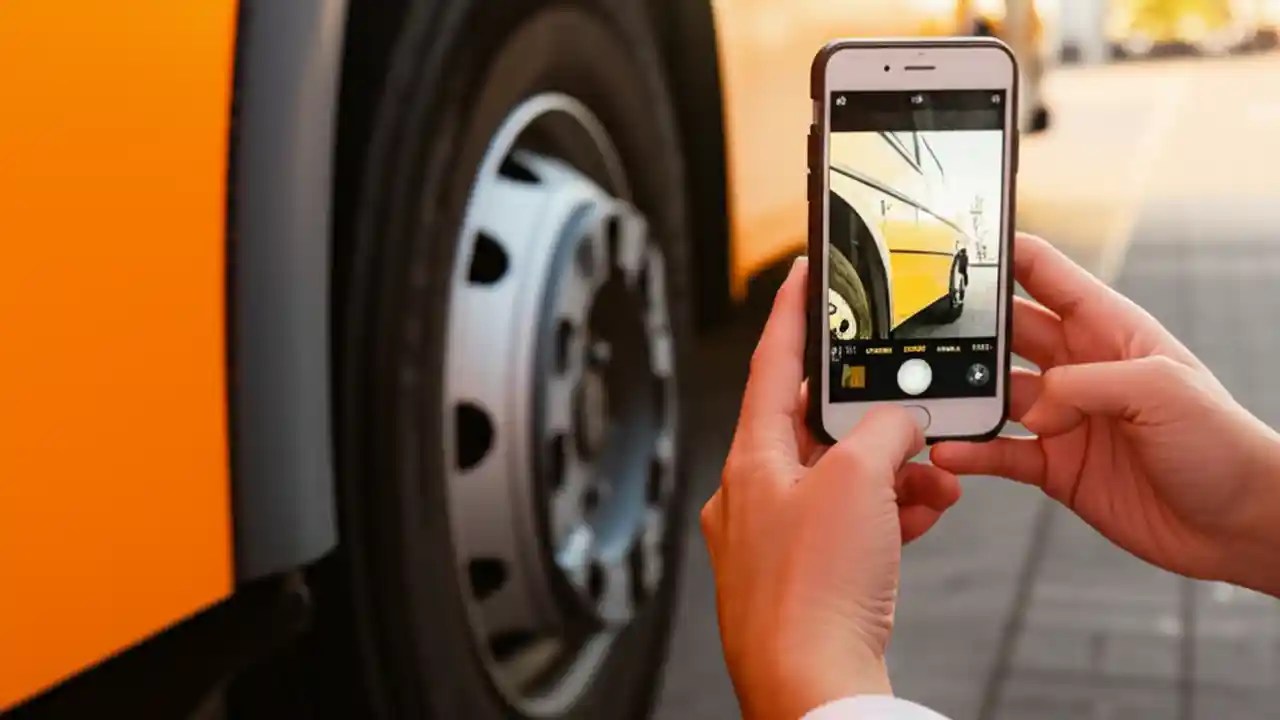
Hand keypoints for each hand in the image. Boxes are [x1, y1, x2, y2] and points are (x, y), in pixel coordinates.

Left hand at [702, 258, 960, 719]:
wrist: (814, 686)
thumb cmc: (812, 593)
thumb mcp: (858, 483)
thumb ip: (883, 432)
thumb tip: (900, 426)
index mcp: (749, 461)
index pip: (769, 364)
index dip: (791, 312)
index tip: (803, 271)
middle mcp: (754, 497)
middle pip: (815, 427)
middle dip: (873, 417)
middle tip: (907, 401)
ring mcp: (778, 540)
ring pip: (842, 481)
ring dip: (893, 471)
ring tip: (933, 475)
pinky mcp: (808, 577)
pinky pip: (852, 527)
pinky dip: (890, 514)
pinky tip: (926, 514)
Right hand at [933, 233, 1279, 595]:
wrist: (1240, 524)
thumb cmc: (1223, 445)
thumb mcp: (1161, 389)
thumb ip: (1085, 384)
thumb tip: (1034, 406)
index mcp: (1110, 331)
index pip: (1048, 276)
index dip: (1006, 254)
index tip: (960, 243)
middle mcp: (1081, 368)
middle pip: (1008, 333)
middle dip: (968, 330)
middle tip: (924, 333)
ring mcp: (1064, 417)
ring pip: (994, 394)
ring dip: (962, 395)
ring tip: (930, 398)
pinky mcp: (1055, 466)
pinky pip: (1000, 452)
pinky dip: (971, 451)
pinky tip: (950, 451)